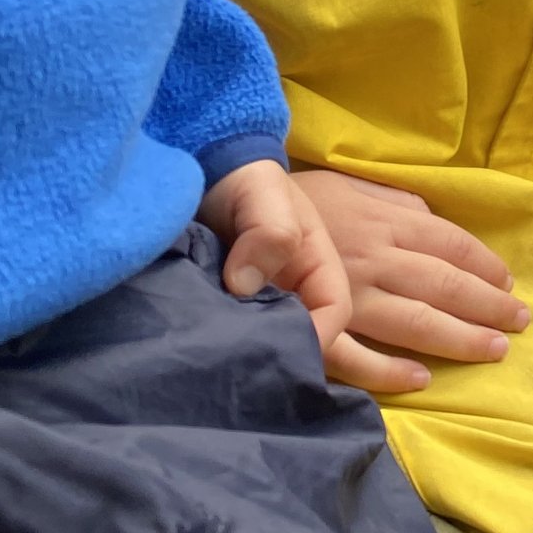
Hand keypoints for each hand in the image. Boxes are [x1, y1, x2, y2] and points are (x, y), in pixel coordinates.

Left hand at [195, 159, 352, 354]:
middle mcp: (291, 290)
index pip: (334, 310)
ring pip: (265, 339)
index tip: (282, 350)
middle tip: (238, 360)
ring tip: (213, 358)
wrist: (201, 171)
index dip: (319, 335)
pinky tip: (197, 349)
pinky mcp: (224, 310)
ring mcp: (257, 303)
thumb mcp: (263, 194)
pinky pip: (230, 335)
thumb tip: (242, 286)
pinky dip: (218, 344)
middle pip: (301, 334)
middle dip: (277, 352)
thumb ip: (268, 232)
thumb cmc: (244, 180)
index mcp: (315, 265)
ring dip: (244, 350)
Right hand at [292, 167, 529, 394]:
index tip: (509, 283)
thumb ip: (394, 202)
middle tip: (520, 323)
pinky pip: (355, 356)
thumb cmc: (291, 197)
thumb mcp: (350, 184)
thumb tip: (432, 219)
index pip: (450, 245)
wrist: (229, 202)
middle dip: (487, 306)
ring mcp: (346, 293)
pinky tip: (421, 380)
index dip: (484, 265)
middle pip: (443, 285)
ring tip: (494, 350)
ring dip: (458, 338)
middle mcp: (374, 257)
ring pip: (414, 321)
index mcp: (384, 220)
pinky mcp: (313, 322)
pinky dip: (388, 371)